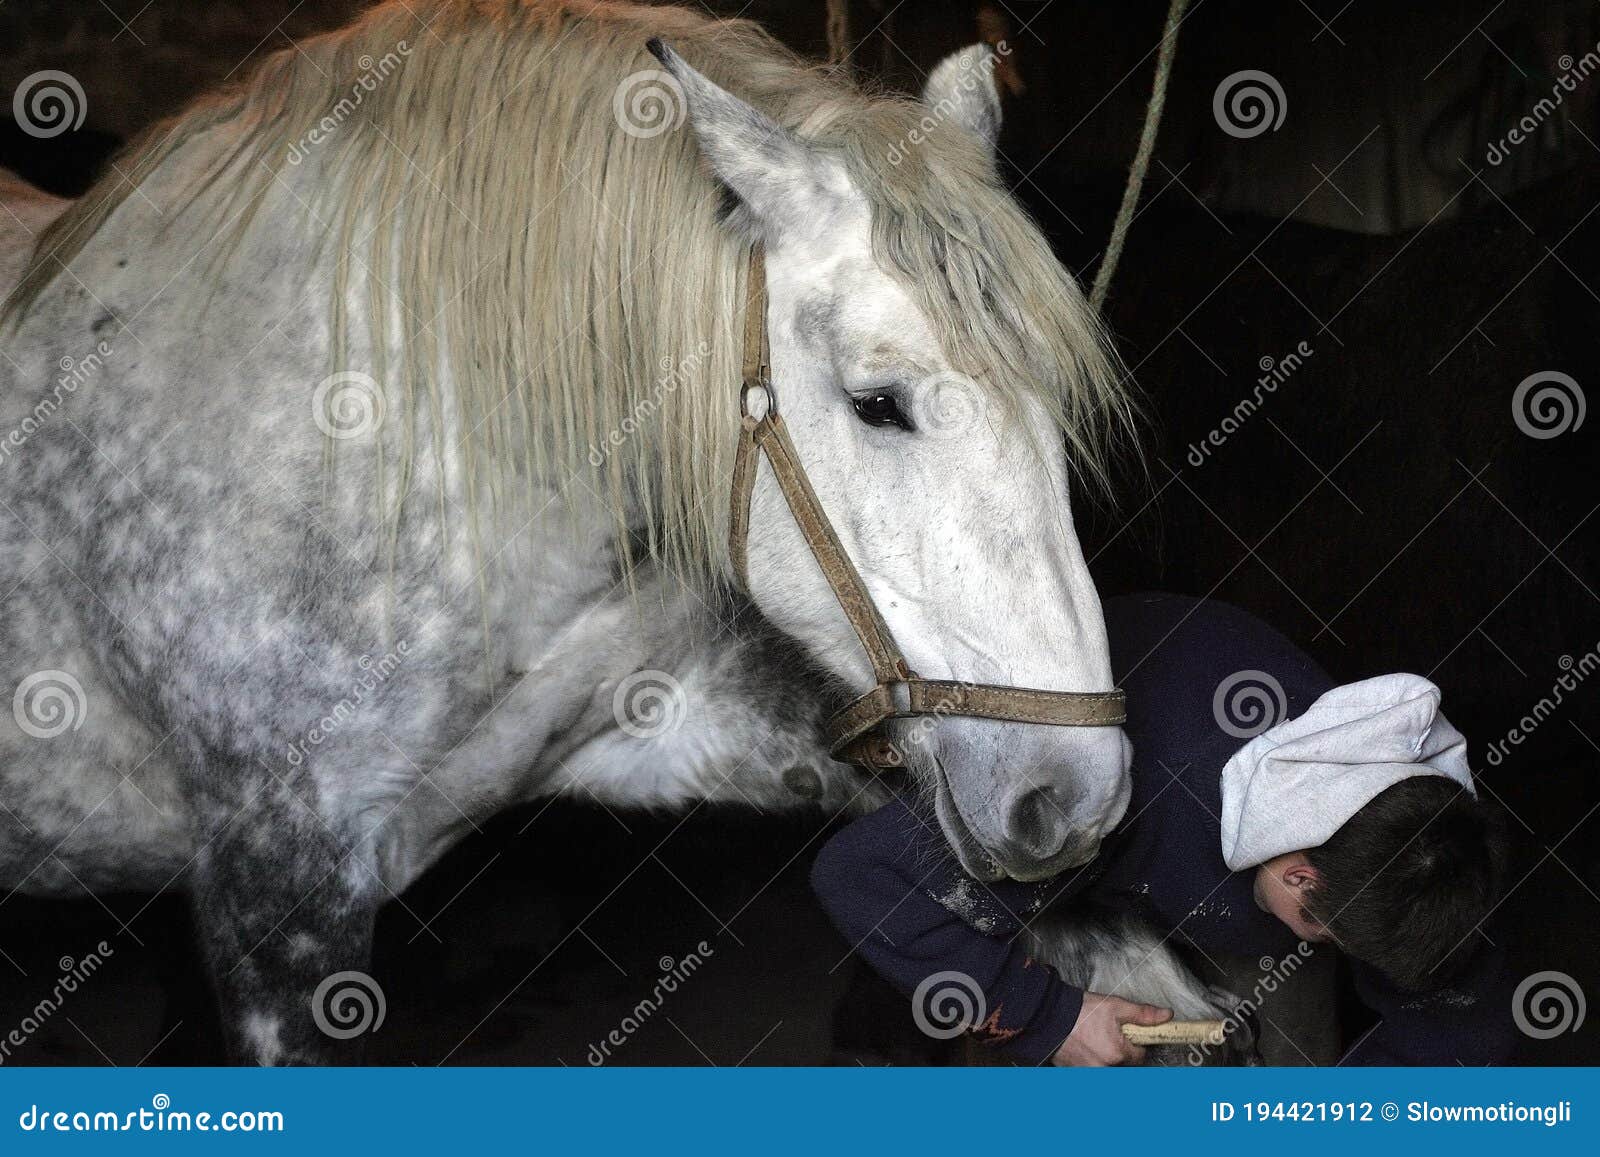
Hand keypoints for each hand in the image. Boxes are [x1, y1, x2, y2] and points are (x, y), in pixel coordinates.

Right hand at [1051, 992, 1172, 1065]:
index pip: (1139, 1056)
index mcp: (1117, 1053)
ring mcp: (1088, 1073)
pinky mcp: (1074, 1074)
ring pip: (1107, 1068)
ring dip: (1104, 1057)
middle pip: (1122, 1064)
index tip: (1125, 1033)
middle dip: (1118, 1051)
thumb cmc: (1080, 1010)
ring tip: (1092, 1039)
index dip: (1134, 1043)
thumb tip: (1166, 1015)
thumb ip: (1143, 1013)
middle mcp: (1104, 1068)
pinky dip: (1089, 1061)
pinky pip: (1090, 1070)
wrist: (1046, 1014)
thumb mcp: (1115, 1006)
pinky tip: (1082, 1046)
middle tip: (1106, 1034)